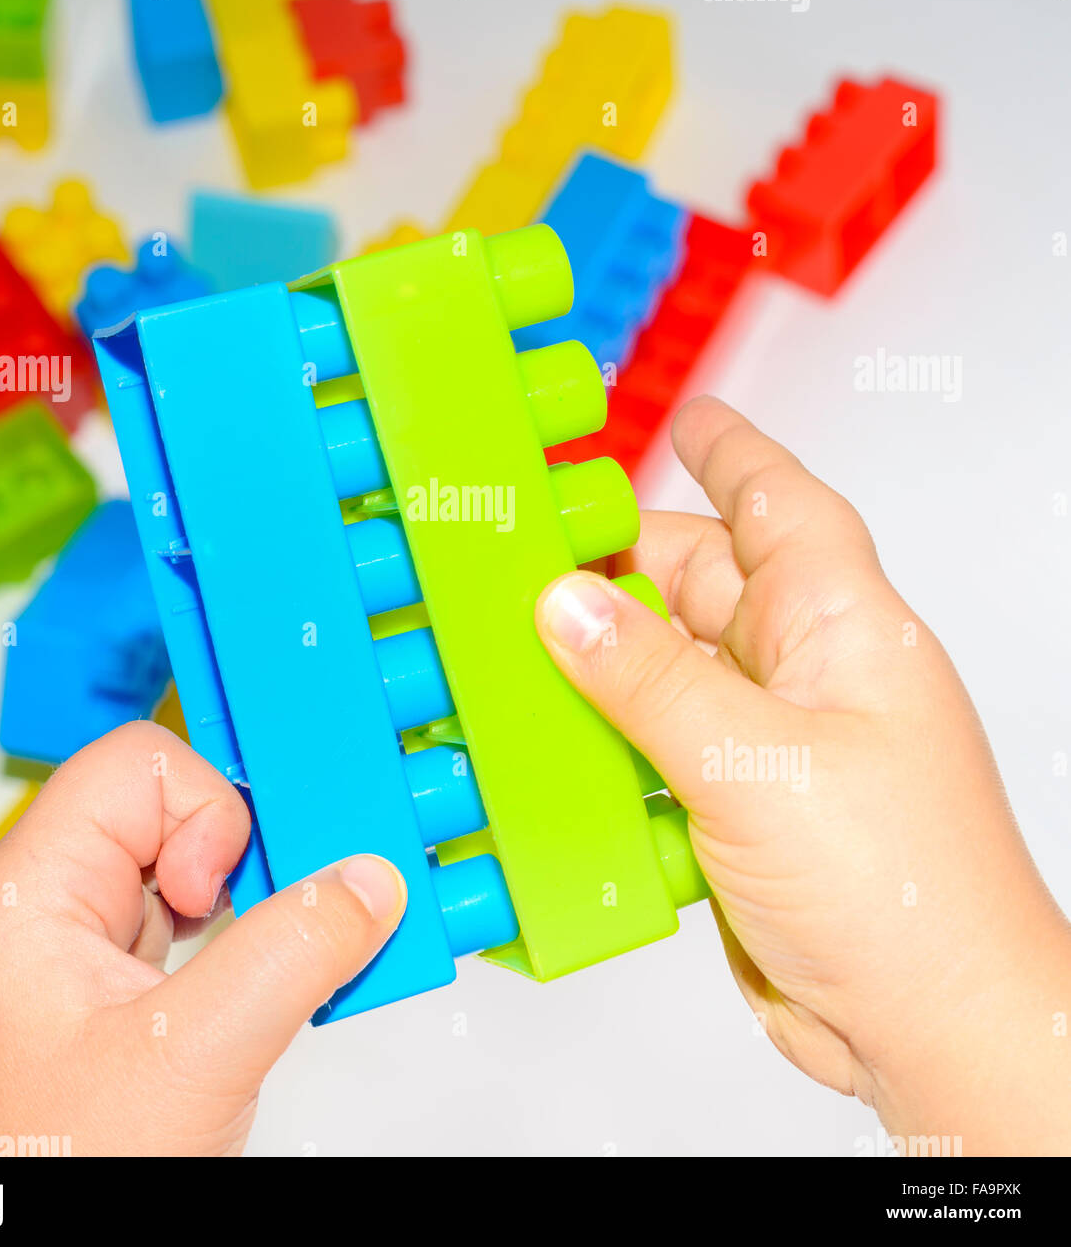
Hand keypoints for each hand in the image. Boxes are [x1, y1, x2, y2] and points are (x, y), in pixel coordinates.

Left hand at [0, 722, 405, 1155]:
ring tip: (280, 951)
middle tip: (284, 911)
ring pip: (183, 862)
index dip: (206, 809)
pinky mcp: (111, 990)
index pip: (131, 769)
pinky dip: (242, 937)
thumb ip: (291, 952)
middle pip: (163, 808)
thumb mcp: (196, 1056)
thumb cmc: (71, 1178)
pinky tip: (269, 976)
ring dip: (248, 900)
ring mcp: (73, 953)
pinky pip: (191, 920)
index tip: (242, 882)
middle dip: (240, 855)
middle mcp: (38, 913)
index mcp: (21, 899)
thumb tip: (368, 882)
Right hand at [537, 396, 1070, 1153]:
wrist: (928, 1030)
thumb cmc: (906, 894)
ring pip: (667, 668)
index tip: (687, 415)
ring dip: (599, 659)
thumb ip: (650, 679)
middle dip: (620, 562)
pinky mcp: (736, 807)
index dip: (732, 455)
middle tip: (531, 546)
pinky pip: (656, 744)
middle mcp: (805, 674)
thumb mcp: (756, 763)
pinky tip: (551, 741)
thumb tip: (566, 603)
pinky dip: (603, 738)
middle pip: (700, 585)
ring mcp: (769, 742)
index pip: (780, 507)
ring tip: (516, 639)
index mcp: (839, 627)